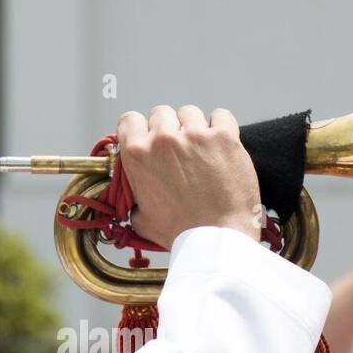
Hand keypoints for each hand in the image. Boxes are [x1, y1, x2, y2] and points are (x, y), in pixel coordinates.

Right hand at [116, 105, 261, 248]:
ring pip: (189, 113)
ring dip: (194, 128)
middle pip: (160, 113)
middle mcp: (163, 140)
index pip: (129, 120)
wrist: (217, 239)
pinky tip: (220, 146)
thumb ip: (132, 196)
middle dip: (168, 130)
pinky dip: (221, 127)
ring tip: (201, 152)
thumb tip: (130, 189)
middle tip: (179, 153)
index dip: (139, 128)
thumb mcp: (141, 218)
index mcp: (138, 155)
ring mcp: (194, 135)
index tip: (148, 138)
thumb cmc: (180, 233)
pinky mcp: (223, 137)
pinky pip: (220, 115)